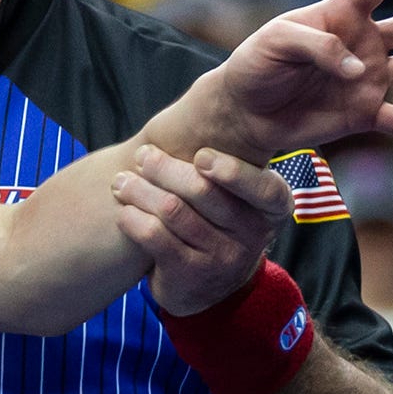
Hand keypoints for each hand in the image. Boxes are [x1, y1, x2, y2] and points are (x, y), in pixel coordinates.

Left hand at [110, 144, 294, 314]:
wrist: (208, 285)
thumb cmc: (218, 223)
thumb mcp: (235, 198)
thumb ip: (224, 167)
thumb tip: (199, 108)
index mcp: (272, 208)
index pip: (263, 189)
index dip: (232, 172)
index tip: (201, 156)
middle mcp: (253, 234)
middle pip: (204, 192)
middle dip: (165, 169)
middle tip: (142, 156)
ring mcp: (223, 258)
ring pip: (173, 212)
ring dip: (140, 191)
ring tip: (121, 181)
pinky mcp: (191, 275)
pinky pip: (155, 238)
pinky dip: (133, 219)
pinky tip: (123, 211)